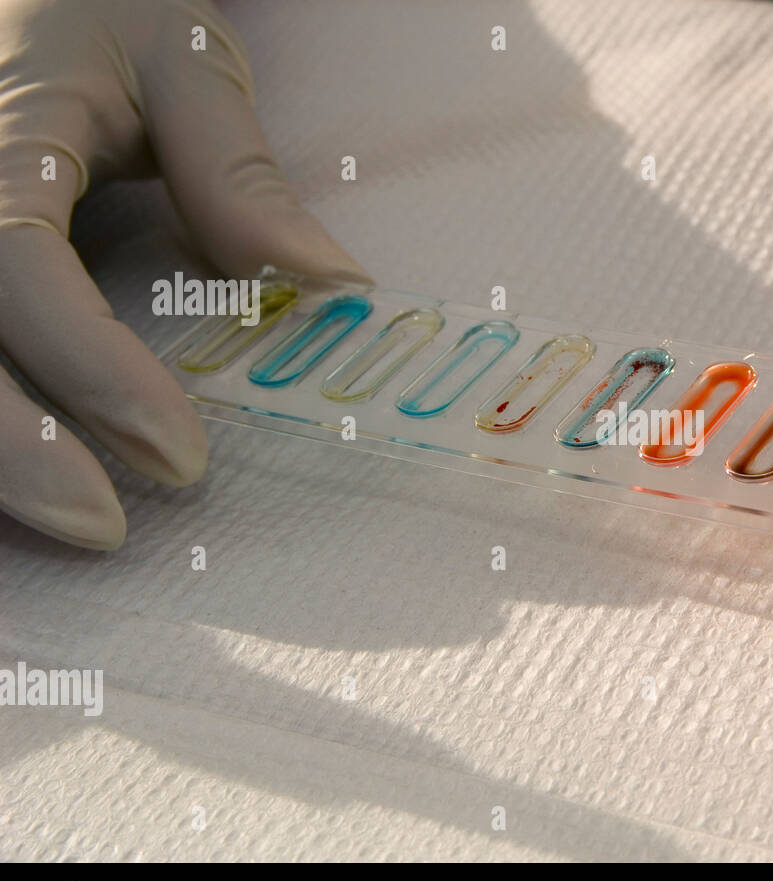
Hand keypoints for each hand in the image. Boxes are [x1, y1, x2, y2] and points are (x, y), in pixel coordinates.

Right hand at [0, 0, 368, 548]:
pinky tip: (28, 477)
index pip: (14, 263)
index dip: (88, 366)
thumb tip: (334, 289)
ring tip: (73, 524)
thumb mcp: (182, 61)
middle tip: (103, 530)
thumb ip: (239, 175)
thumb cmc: (100, 5)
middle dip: (9, 447)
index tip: (180, 453)